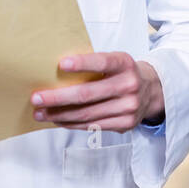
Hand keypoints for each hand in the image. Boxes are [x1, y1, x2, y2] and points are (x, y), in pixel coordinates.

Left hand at [29, 51, 164, 132]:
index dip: (82, 63)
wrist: (152, 91)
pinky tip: (58, 119)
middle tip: (36, 98)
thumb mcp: (115, 61)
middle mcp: (129, 85)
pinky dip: (71, 123)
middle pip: (88, 94)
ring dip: (59, 115)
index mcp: (125, 63)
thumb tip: (55, 73)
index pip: (102, 62)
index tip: (61, 64)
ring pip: (87, 114)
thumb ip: (94, 66)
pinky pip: (92, 126)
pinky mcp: (124, 124)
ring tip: (40, 112)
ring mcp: (128, 107)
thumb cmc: (123, 73)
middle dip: (58, 98)